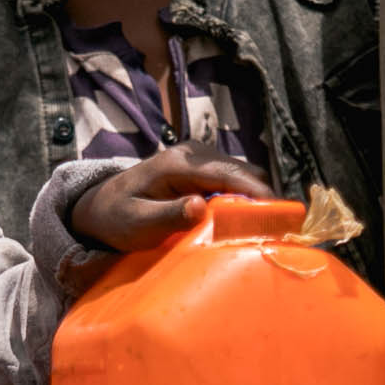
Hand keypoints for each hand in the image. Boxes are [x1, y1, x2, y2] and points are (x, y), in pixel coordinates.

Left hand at [73, 146, 274, 253]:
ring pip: (246, 176)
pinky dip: (249, 199)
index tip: (283, 216)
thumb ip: (167, 216)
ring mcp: (202, 158)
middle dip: (267, 200)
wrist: (101, 206)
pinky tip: (253, 222)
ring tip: (273, 229)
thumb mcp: (137, 223)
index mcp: (179, 163)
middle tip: (283, 231)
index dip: (259, 195)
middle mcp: (195, 153)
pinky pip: (237, 181)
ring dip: (260, 200)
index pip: (230, 174)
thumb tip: (199, 207)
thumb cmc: (117, 217)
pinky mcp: (206, 168)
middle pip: (246, 172)